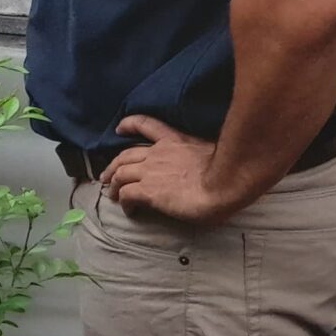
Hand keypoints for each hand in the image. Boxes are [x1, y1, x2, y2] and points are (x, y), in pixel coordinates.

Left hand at [100, 115, 241, 223]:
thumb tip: (205, 166)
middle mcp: (158, 153)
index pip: (146, 125)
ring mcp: (150, 171)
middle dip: (114, 165)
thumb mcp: (211, 155)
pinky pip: (126, 195)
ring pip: (120, 174)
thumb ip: (200, 156)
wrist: (224, 182)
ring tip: (111, 194)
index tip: (120, 128)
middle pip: (125, 155)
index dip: (129, 124)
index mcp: (175, 140)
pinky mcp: (147, 190)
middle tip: (107, 175)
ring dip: (113, 184)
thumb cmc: (228, 172)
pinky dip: (124, 202)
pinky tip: (129, 210)